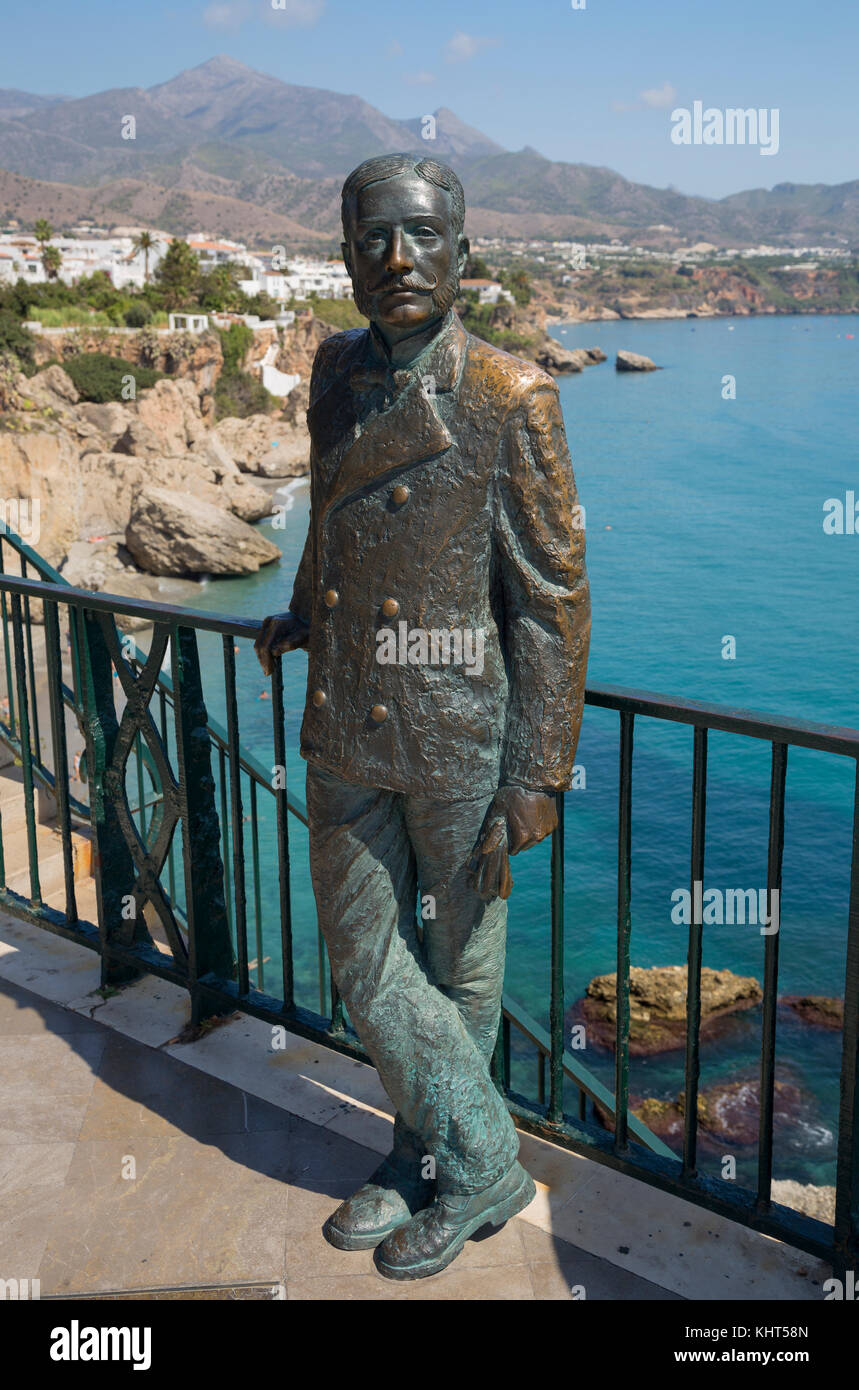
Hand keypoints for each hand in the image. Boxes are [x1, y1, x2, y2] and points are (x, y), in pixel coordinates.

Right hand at [254, 611, 308, 675]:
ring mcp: (266, 623)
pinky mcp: (267, 626)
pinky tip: (271, 660)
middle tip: (268, 673)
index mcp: (277, 624)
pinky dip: (264, 652)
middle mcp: (269, 622)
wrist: (308, 618)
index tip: (269, 672)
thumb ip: (292, 643)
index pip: (266, 646)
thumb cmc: (308, 629)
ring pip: (259, 644)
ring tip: (270, 669)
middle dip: (263, 661)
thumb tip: (274, 651)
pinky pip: (262, 642)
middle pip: (259, 646)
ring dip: (262, 657)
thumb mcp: (305, 637)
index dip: (266, 661)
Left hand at [467, 786, 557, 901]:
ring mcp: (547, 831)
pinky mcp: (554, 824)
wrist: (533, 781)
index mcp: (522, 838)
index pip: (513, 851)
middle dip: (519, 838)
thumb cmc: (512, 795)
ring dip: (530, 832)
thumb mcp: (497, 813)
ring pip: (535, 839)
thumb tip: (484, 850)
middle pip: (525, 846)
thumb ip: (492, 834)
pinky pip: (544, 831)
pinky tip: (534, 813)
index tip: (507, 829)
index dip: (508, 840)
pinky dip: (539, 826)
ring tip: (525, 815)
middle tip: (516, 821)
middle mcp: (536, 838)